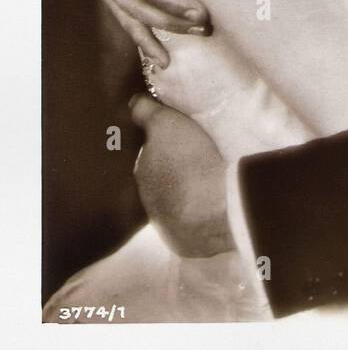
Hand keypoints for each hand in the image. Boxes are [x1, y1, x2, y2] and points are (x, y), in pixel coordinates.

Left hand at [131, 95, 234, 257]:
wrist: (215, 207)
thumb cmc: (189, 161)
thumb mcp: (166, 124)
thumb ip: (146, 112)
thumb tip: (131, 103)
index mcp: (142, 173)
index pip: (148, 159)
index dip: (162, 150)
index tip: (179, 145)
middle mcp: (148, 203)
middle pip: (161, 185)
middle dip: (173, 177)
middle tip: (196, 165)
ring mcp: (167, 228)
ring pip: (175, 208)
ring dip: (187, 199)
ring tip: (207, 188)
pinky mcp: (188, 245)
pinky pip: (192, 229)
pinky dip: (200, 219)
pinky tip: (213, 211)